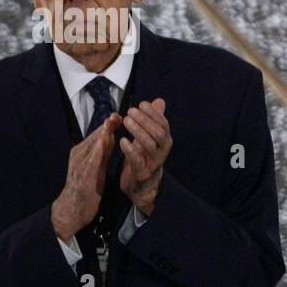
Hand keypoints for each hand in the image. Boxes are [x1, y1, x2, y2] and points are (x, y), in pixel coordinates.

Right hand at [51, 113, 120, 239]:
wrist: (73, 208)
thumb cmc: (86, 187)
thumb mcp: (96, 166)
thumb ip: (103, 152)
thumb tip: (110, 136)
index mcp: (81, 153)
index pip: (96, 136)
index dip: (107, 125)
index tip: (118, 116)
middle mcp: (78, 156)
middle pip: (94, 138)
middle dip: (106, 126)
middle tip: (117, 115)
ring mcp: (79, 165)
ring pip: (91, 146)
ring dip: (101, 134)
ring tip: (110, 123)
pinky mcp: (82, 175)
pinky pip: (90, 160)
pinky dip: (97, 149)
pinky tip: (103, 141)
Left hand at [118, 98, 170, 214]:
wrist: (141, 185)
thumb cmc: (144, 157)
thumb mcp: (148, 137)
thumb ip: (153, 120)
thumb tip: (159, 100)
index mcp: (165, 142)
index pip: (163, 124)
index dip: (154, 114)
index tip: (141, 104)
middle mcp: (162, 151)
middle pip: (158, 133)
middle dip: (145, 120)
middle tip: (131, 111)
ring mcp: (153, 163)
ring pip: (149, 145)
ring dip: (137, 131)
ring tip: (126, 121)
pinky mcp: (142, 173)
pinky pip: (138, 160)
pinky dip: (130, 150)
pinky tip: (122, 140)